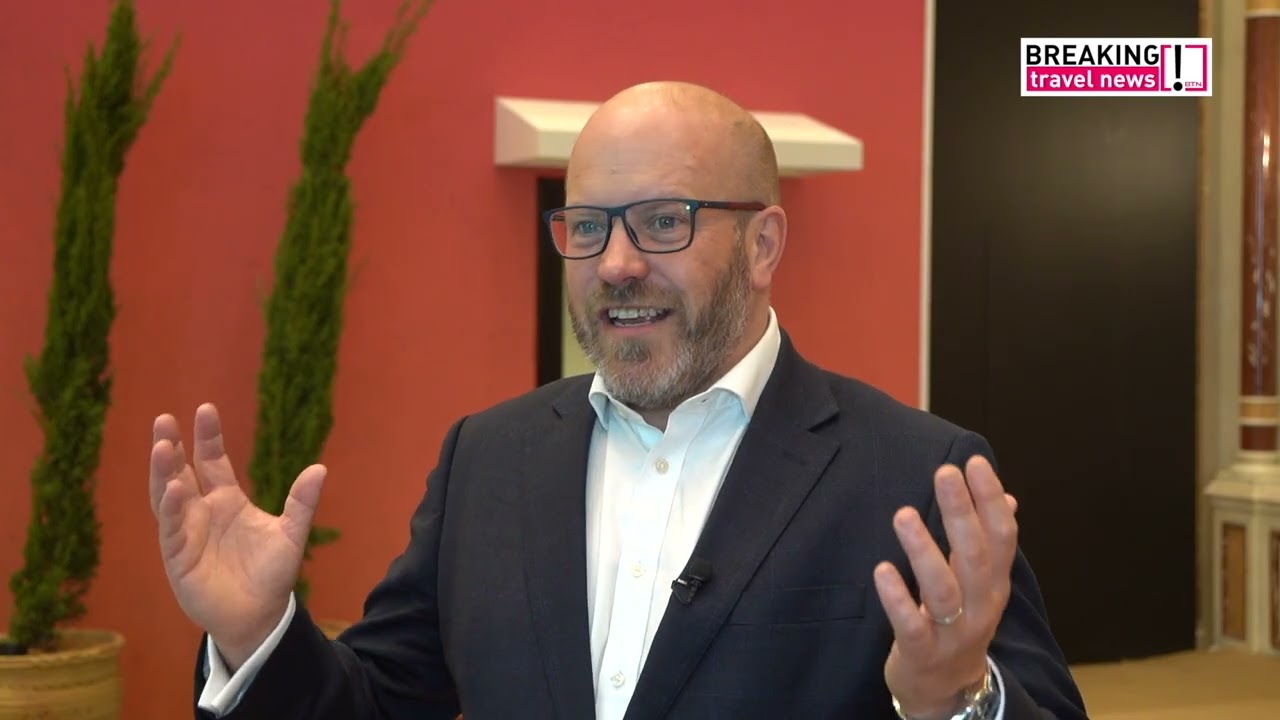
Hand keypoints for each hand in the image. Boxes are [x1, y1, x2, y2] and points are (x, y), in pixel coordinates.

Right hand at [149, 403, 326, 669]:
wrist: (259, 614)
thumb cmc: (271, 574)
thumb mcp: (291, 533)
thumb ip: (302, 502)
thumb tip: (319, 468)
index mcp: (228, 501)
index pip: (213, 461)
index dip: (208, 437)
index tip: (205, 409)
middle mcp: (202, 511)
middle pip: (181, 471)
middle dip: (171, 447)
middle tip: (164, 419)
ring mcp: (186, 531)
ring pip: (168, 495)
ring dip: (163, 472)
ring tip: (162, 445)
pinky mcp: (177, 555)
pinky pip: (171, 527)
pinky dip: (171, 507)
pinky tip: (174, 488)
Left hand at [873, 455, 1017, 718]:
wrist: (948, 690)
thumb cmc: (960, 623)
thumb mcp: (981, 585)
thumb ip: (988, 542)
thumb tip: (1008, 497)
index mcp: (994, 584)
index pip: (1001, 537)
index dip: (990, 500)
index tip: (974, 463)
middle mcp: (979, 606)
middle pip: (975, 556)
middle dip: (961, 513)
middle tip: (944, 474)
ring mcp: (953, 632)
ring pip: (944, 589)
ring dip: (924, 551)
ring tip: (904, 515)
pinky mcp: (922, 652)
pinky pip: (911, 624)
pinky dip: (897, 598)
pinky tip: (882, 570)